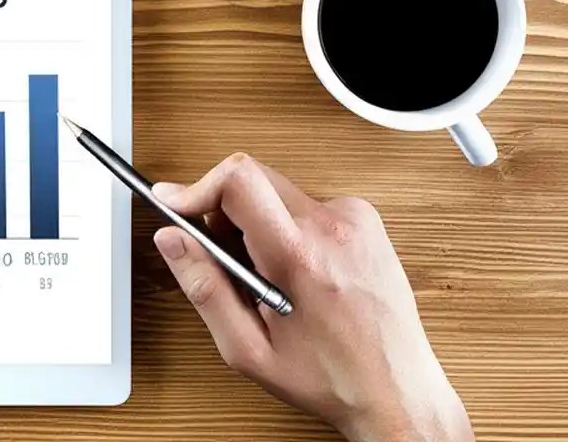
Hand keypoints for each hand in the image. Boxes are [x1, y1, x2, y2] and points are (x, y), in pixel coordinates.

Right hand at [152, 154, 471, 441]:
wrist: (396, 388)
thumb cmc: (328, 376)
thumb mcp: (247, 349)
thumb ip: (203, 287)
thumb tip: (171, 241)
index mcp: (299, 256)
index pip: (239, 180)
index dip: (196, 186)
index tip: (173, 202)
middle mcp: (332, 226)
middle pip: (253, 178)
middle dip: (223, 211)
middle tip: (227, 261)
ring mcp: (355, 218)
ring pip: (278, 192)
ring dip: (259, 224)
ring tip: (272, 279)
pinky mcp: (366, 219)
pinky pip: (306, 204)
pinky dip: (289, 229)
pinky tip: (301, 272)